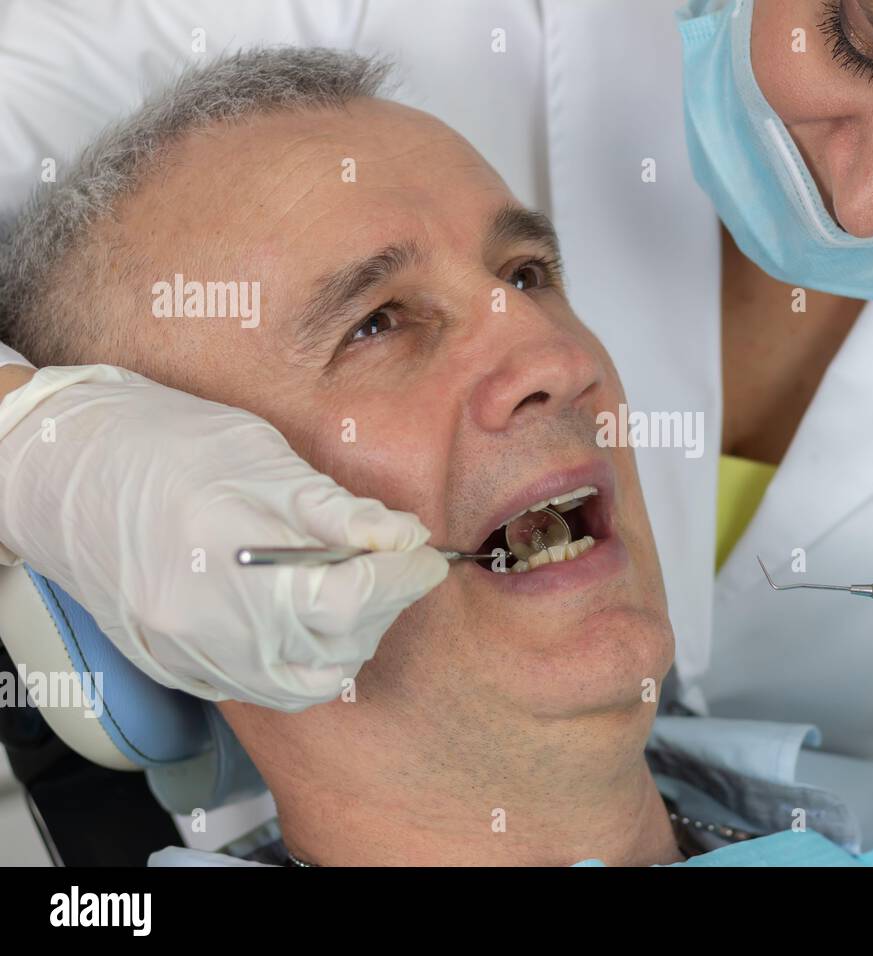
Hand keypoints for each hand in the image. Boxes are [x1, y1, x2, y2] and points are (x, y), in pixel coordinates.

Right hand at [0, 365, 447, 710]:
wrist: (60, 465)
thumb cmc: (157, 445)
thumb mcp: (259, 456)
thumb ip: (336, 508)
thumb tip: (402, 537)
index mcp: (230, 569)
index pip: (348, 600)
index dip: (402, 577)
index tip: (425, 554)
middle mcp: (209, 629)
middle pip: (334, 648)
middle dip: (385, 607)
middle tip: (400, 564)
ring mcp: (191, 656)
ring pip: (304, 684)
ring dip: (350, 643)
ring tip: (359, 589)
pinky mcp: (179, 666)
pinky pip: (262, 688)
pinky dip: (304, 661)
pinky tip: (312, 617)